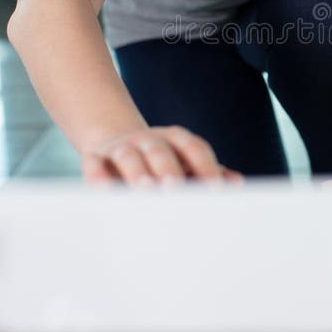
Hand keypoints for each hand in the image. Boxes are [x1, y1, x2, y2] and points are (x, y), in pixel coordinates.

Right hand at [80, 126, 242, 186]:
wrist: (116, 143)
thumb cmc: (161, 163)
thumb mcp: (185, 163)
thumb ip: (209, 173)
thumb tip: (236, 183)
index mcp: (176, 140)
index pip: (194, 149)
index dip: (206, 167)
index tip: (216, 191)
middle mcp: (149, 140)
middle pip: (161, 151)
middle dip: (168, 170)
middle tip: (176, 189)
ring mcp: (122, 147)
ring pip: (129, 157)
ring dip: (137, 173)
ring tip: (145, 190)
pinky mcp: (96, 157)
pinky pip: (95, 164)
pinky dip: (97, 176)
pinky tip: (103, 191)